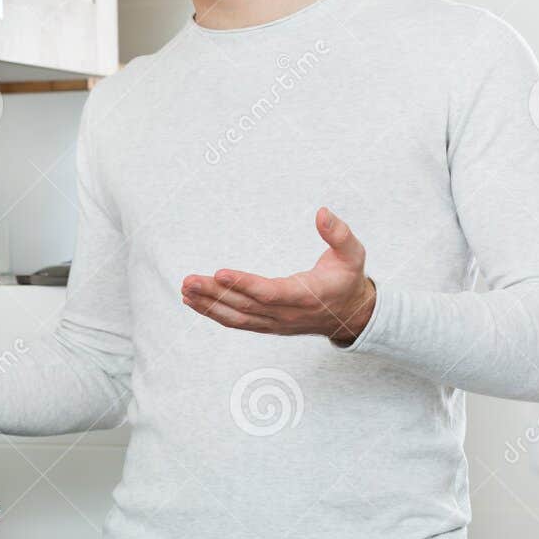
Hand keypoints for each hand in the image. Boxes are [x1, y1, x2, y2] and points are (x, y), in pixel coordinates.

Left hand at [181, 207, 377, 343]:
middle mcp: (286, 314)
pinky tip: (194, 301)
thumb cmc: (348, 280)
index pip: (270, 293)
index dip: (244, 284)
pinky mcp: (266, 325)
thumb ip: (339, 234)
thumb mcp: (353, 254)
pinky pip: (236, 321)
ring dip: (208, 304)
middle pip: (245, 305)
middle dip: (215, 293)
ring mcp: (274, 323)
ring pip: (236, 316)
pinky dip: (213, 313)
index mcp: (306, 296)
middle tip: (189, 280)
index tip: (220, 273)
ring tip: (185, 289)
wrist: (350, 314)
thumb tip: (322, 212)